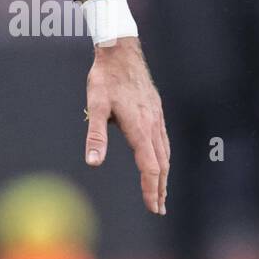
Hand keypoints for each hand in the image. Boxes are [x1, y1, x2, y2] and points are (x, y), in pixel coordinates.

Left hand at [83, 37, 169, 214]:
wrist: (121, 51)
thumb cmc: (105, 77)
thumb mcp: (96, 105)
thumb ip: (96, 134)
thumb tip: (93, 162)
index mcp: (139, 127)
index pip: (150, 166)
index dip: (151, 188)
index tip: (152, 206)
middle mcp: (152, 124)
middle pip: (161, 163)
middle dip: (160, 187)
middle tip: (159, 207)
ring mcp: (157, 117)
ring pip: (165, 152)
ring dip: (164, 174)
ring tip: (160, 190)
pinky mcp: (156, 110)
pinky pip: (164, 140)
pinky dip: (164, 157)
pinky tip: (159, 160)